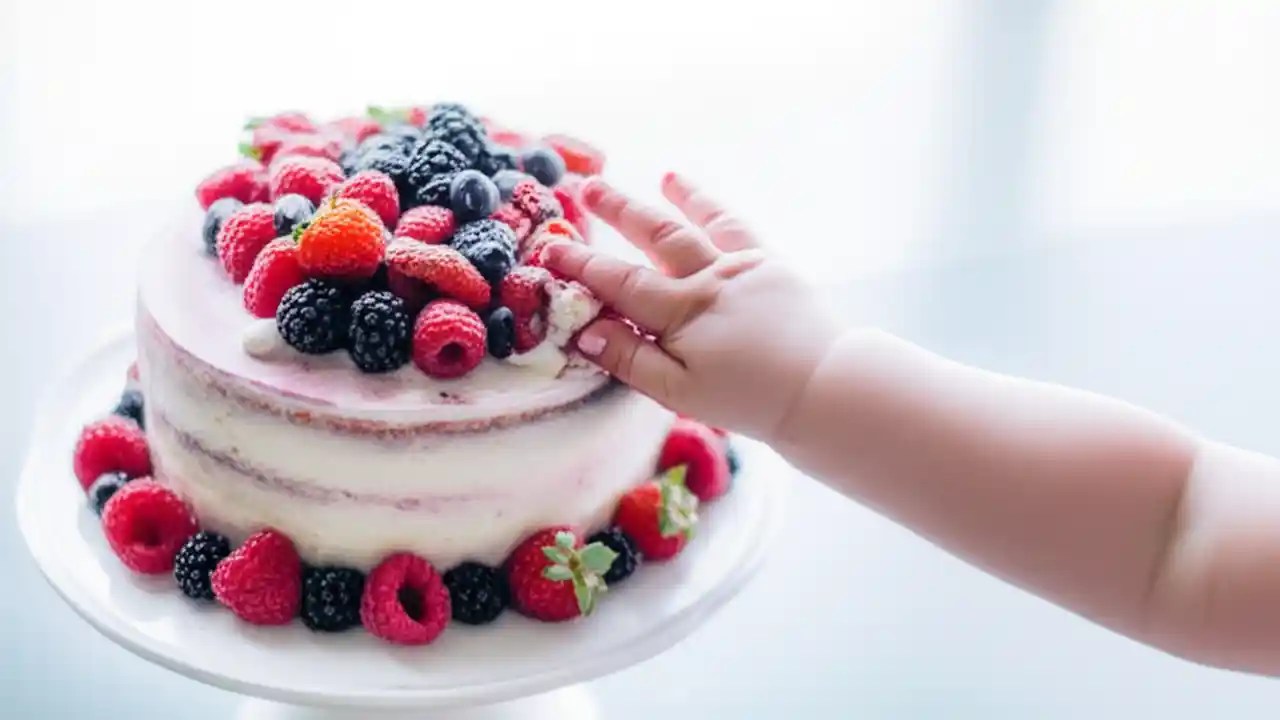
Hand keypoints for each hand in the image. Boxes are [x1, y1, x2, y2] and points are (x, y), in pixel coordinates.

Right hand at [544, 173, 840, 441]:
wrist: (826, 389)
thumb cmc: (750, 400)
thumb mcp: (679, 392)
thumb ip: (630, 359)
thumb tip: (584, 330)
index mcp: (683, 312)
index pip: (618, 283)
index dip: (580, 267)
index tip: (547, 250)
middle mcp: (709, 278)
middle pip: (653, 237)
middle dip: (616, 212)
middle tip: (584, 188)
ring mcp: (742, 265)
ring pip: (694, 223)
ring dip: (666, 199)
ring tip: (649, 177)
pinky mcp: (770, 262)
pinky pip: (733, 224)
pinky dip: (708, 204)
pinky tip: (684, 187)